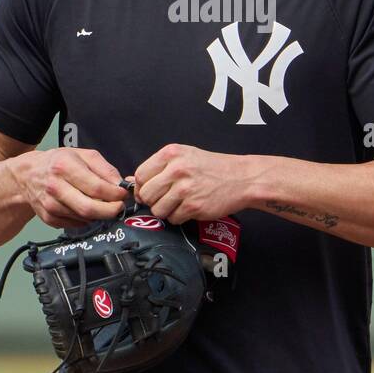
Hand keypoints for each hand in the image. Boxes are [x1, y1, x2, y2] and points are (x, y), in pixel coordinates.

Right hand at [8, 148, 126, 229]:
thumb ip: (105, 169)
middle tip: (119, 207)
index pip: (96, 187)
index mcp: (65, 167)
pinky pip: (74, 224)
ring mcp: (50, 205)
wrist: (28, 174)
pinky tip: (87, 210)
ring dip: (99, 215)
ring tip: (104, 205)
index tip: (123, 194)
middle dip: (110, 211)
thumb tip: (122, 184)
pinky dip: (86, 220)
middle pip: (89, 208)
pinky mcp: (48, 217)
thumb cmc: (59, 162)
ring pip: (83, 218)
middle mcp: (55, 187)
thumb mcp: (83, 155)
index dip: (115, 194)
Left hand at [132, 144, 251, 225]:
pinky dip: (179, 217)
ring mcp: (185, 188)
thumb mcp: (185, 157)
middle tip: (166, 199)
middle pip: (147, 194)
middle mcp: (177, 169)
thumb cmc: (212, 168)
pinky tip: (190, 208)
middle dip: (153, 201)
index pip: (141, 175)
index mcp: (172, 153)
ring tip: (179, 203)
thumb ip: (159, 168)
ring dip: (166, 211)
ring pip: (158, 209)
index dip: (142, 187)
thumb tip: (132, 182)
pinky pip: (173, 219)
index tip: (150, 191)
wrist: (242, 178)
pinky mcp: (194, 206)